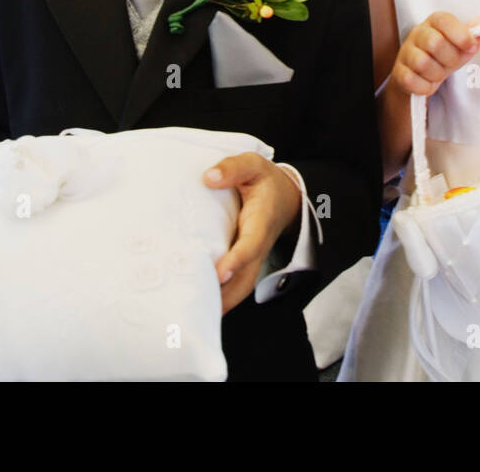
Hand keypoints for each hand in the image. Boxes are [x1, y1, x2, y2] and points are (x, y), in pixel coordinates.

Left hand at [204, 153, 301, 314]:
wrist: (287, 197)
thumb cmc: (264, 181)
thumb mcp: (253, 164)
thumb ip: (234, 168)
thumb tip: (208, 178)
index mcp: (261, 221)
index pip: (251, 245)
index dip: (237, 260)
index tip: (220, 274)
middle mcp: (259, 245)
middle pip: (246, 278)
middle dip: (225, 296)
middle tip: (198, 308)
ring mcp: (253, 257)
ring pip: (241, 287)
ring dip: (221, 303)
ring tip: (193, 315)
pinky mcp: (245, 263)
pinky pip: (236, 285)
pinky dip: (220, 298)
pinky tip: (198, 305)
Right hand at [390, 11, 479, 95]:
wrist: (423, 72)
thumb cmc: (445, 54)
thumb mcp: (461, 43)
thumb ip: (474, 33)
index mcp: (434, 22)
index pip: (445, 21)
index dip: (461, 35)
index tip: (472, 47)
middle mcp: (417, 33)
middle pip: (434, 43)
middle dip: (450, 59)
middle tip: (452, 64)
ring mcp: (405, 52)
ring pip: (422, 63)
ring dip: (437, 74)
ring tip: (440, 73)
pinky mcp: (398, 72)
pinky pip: (411, 80)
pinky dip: (425, 86)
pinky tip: (429, 82)